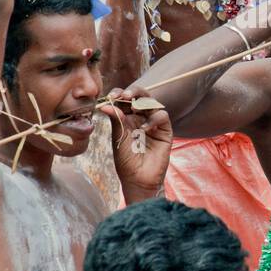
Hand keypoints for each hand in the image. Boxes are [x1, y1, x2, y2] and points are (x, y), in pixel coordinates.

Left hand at [100, 86, 171, 200]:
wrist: (138, 179)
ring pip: (152, 102)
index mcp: (127, 117)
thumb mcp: (118, 138)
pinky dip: (153, 119)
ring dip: (143, 101)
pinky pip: (162, 116)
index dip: (119, 94)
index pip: (124, 99)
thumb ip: (116, 119)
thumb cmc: (126, 160)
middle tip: (125, 95)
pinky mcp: (165, 130)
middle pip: (140, 96)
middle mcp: (140, 117)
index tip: (111, 96)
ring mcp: (153, 122)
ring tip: (133, 107)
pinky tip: (145, 129)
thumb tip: (106, 104)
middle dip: (133, 92)